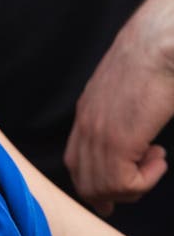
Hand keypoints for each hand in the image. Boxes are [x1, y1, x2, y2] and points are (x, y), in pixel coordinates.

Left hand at [64, 0, 173, 216]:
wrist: (159, 42)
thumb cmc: (153, 59)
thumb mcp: (127, 90)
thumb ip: (121, 112)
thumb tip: (134, 136)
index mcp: (87, 110)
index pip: (75, 161)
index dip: (95, 183)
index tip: (118, 191)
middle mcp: (85, 123)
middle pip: (83, 181)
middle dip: (114, 193)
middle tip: (142, 180)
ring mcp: (97, 132)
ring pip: (101, 187)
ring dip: (134, 185)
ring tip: (155, 160)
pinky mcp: (116, 139)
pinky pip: (121, 183)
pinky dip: (144, 181)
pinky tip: (159, 158)